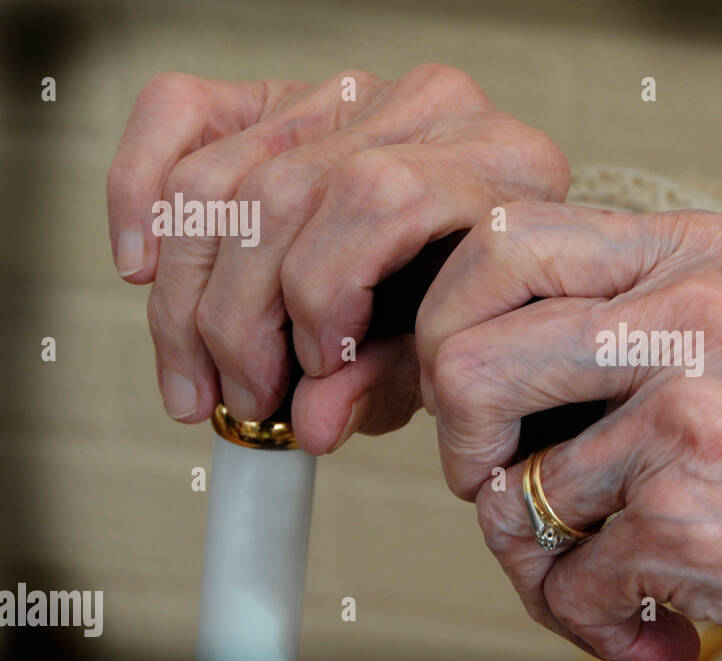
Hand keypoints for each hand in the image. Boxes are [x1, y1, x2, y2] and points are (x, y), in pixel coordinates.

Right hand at [107, 66, 567, 452]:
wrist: (491, 250)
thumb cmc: (478, 301)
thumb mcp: (453, 350)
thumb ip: (388, 380)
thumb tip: (311, 421)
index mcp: (498, 164)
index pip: (374, 200)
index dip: (323, 294)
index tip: (312, 373)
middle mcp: (427, 110)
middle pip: (280, 195)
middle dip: (239, 319)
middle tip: (243, 398)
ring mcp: (351, 94)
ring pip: (219, 176)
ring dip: (185, 294)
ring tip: (198, 374)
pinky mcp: (283, 95)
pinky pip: (180, 112)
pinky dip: (139, 189)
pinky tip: (142, 266)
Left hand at [416, 202, 721, 660]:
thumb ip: (650, 312)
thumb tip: (505, 357)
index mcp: (707, 253)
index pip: (502, 241)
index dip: (453, 326)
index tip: (480, 397)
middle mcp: (693, 317)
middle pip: (466, 359)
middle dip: (466, 447)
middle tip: (511, 488)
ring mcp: (690, 415)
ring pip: (510, 495)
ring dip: (543, 560)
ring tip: (613, 577)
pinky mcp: (692, 521)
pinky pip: (566, 584)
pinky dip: (601, 621)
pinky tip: (665, 625)